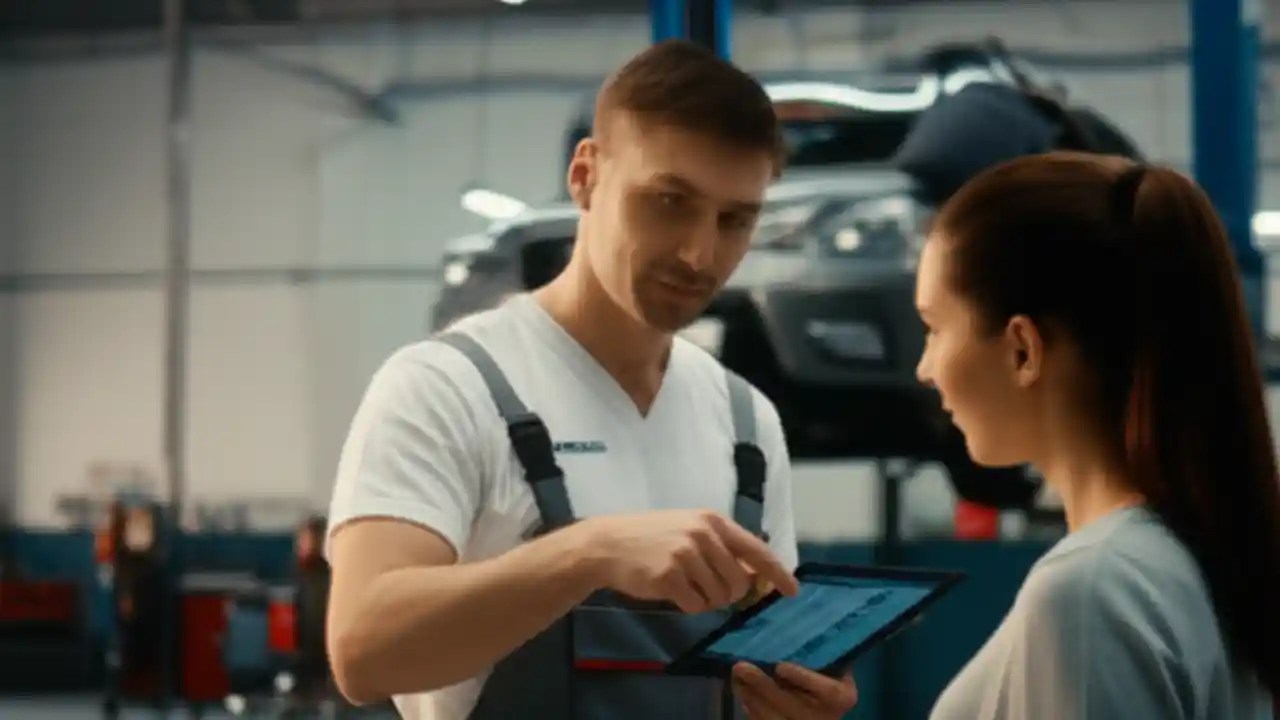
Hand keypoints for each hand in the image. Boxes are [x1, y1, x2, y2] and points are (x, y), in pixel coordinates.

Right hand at [580, 510, 798, 612]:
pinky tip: (670, 591)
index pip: (756, 550)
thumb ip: (722, 549)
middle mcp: (703, 534)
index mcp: (712, 521)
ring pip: (718, 597)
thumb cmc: (651, 538)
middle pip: (738, 583)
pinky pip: (696, 606)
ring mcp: (686, 554)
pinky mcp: (669, 575)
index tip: (792, 590)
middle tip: (703, 588)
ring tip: (683, 585)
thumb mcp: (690, 532)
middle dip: (727, 594)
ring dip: (704, 600)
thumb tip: (753, 577)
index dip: (777, 572)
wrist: (608, 544)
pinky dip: (687, 606)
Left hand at [732, 662, 857, 718]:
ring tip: (735, 674)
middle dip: (762, 686)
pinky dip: (748, 705)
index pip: (827, 691)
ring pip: (771, 716)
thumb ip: (821, 650)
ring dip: (749, 694)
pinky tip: (739, 687)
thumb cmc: (829, 675)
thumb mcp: (834, 663)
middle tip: (741, 666)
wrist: (824, 707)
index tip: (780, 665)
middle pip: (790, 705)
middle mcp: (824, 717)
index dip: (803, 678)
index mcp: (842, 696)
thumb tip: (793, 615)